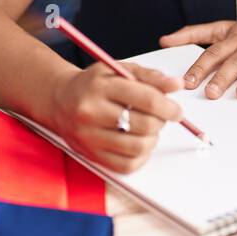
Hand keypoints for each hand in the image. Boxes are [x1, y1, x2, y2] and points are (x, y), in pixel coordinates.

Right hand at [46, 63, 182, 173]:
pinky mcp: (90, 154)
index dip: (169, 107)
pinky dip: (140, 156)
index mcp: (101, 86)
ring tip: (149, 129)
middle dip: (161, 122)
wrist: (59, 100)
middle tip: (161, 117)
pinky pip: (126, 165)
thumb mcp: (119, 70)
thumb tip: (177, 85)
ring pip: (137, 147)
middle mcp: (91, 112)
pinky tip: (138, 142)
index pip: (146, 100)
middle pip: (144, 125)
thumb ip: (150, 77)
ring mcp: (89, 136)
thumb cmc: (93, 84)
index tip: (177, 111)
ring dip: (152, 139)